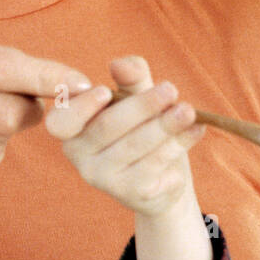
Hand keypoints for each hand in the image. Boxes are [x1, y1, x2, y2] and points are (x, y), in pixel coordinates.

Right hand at [45, 56, 204, 216]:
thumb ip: (130, 80)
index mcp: (70, 130)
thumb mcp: (136, 101)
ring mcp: (106, 179)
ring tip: (190, 111)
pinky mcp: (133, 194)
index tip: (106, 90)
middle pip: (109, 127)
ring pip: (137, 146)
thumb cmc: (142, 132)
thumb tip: (121, 66)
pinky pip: (157, 165)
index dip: (82, 106)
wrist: (163, 183)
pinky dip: (179, 145)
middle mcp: (80, 157)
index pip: (62, 120)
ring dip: (167, 126)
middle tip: (171, 89)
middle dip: (143, 106)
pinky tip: (196, 132)